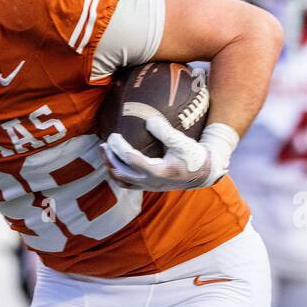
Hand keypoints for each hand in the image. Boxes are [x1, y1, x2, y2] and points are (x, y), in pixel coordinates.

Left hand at [104, 117, 237, 190]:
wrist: (202, 173)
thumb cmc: (193, 156)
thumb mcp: (182, 142)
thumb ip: (165, 131)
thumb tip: (148, 120)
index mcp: (159, 171)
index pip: (132, 159)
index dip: (120, 147)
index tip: (114, 135)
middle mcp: (150, 182)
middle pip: (121, 172)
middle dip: (110, 157)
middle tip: (105, 142)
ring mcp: (147, 186)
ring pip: (121, 180)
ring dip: (110, 166)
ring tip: (104, 152)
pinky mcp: (147, 187)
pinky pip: (126, 183)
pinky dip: (117, 173)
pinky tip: (113, 162)